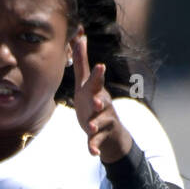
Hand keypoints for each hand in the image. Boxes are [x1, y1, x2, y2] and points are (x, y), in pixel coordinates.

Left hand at [72, 32, 132, 163]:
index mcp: (96, 92)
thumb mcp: (86, 84)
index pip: (96, 82)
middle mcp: (102, 105)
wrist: (109, 132)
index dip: (98, 75)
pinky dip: (94, 147)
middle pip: (102, 102)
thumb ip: (82, 62)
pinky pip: (97, 142)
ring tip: (90, 127)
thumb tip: (79, 36)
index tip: (100, 66)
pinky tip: (93, 152)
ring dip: (95, 125)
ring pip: (99, 123)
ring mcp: (102, 122)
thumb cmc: (93, 103)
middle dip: (100, 101)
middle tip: (96, 101)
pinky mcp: (100, 137)